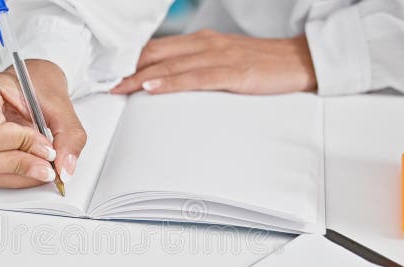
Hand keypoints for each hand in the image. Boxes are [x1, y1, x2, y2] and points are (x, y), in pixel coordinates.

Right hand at [0, 60, 85, 188]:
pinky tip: (30, 167)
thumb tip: (65, 169)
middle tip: (47, 165)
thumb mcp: (62, 108)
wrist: (32, 83)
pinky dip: (13, 178)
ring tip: (41, 166)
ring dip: (17, 175)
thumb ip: (69, 138)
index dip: (24, 146)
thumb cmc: (38, 87)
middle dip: (18, 166)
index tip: (48, 147)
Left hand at [111, 30, 316, 95]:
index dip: (131, 60)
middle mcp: (206, 44)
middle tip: (103, 82)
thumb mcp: (224, 62)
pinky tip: (153, 87)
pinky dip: (171, 82)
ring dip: (141, 76)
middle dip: (128, 69)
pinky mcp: (234, 73)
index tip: (109, 73)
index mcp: (202, 41)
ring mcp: (219, 57)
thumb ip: (197, 69)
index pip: (158, 49)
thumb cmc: (262, 64)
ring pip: (171, 66)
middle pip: (158, 55)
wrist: (299, 61)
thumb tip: (170, 83)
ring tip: (118, 87)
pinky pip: (196, 78)